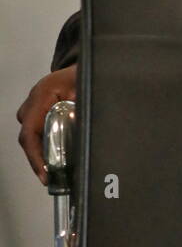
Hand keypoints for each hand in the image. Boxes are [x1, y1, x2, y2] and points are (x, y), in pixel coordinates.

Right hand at [16, 65, 76, 184]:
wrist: (78, 67)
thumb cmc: (82, 75)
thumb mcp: (86, 89)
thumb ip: (84, 109)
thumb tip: (86, 132)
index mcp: (42, 95)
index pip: (30, 132)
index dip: (35, 156)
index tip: (45, 174)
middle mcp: (31, 103)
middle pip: (29, 139)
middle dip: (40, 161)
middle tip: (56, 179)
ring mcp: (31, 108)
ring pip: (31, 138)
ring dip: (43, 155)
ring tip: (59, 174)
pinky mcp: (35, 114)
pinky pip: (36, 134)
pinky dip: (45, 148)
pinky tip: (57, 161)